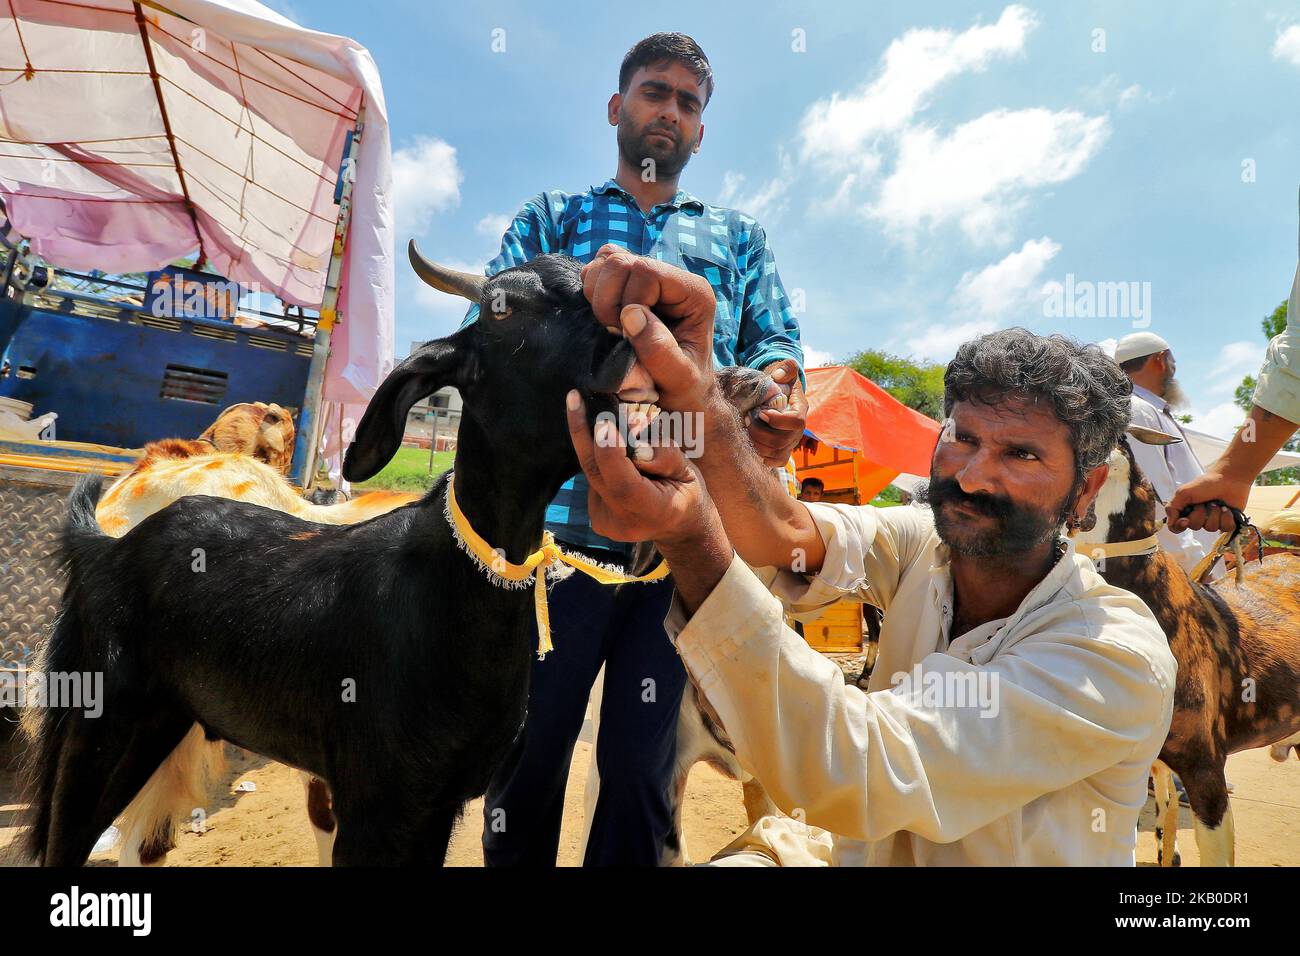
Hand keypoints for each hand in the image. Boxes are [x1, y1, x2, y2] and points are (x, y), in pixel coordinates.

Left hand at [566, 389, 718, 545]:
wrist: (679, 528)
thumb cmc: (687, 492)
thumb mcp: (688, 471)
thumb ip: (665, 456)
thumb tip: (634, 439)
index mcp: (654, 512)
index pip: (624, 485)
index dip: (610, 454)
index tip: (605, 422)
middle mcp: (624, 522)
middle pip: (596, 475)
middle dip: (583, 433)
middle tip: (575, 399)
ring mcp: (606, 522)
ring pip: (592, 473)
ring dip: (593, 443)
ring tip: (589, 411)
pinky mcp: (596, 517)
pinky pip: (593, 479)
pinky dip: (599, 460)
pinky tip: (610, 452)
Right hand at [581, 246, 715, 409]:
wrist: (680, 394)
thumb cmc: (684, 387)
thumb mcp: (679, 378)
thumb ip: (660, 351)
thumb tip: (631, 314)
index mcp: (694, 293)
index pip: (647, 272)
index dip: (628, 302)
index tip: (628, 337)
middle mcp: (672, 277)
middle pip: (621, 261)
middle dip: (608, 300)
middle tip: (616, 333)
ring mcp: (648, 277)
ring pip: (607, 259)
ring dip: (598, 296)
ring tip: (612, 328)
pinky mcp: (629, 284)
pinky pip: (598, 269)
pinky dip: (592, 292)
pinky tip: (605, 320)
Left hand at [747, 359, 807, 466]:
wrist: (776, 398)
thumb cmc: (779, 384)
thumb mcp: (784, 372)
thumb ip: (786, 368)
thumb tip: (778, 376)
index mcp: (800, 411)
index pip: (796, 422)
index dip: (778, 420)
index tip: (761, 412)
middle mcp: (798, 431)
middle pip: (782, 441)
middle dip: (760, 433)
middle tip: (746, 421)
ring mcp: (790, 443)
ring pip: (776, 454)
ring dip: (757, 444)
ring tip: (745, 431)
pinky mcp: (782, 452)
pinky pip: (774, 462)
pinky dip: (761, 456)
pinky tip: (751, 444)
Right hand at [1166, 470, 1250, 532]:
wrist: (1228, 479)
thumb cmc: (1205, 484)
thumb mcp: (1184, 493)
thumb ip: (1172, 508)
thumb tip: (1169, 523)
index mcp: (1186, 511)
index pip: (1177, 527)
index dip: (1180, 526)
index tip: (1185, 520)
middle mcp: (1198, 518)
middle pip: (1195, 527)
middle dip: (1200, 514)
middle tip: (1204, 502)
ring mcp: (1213, 521)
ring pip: (1211, 528)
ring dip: (1214, 514)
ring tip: (1217, 503)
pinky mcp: (1227, 522)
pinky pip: (1225, 528)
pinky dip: (1227, 518)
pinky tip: (1227, 509)